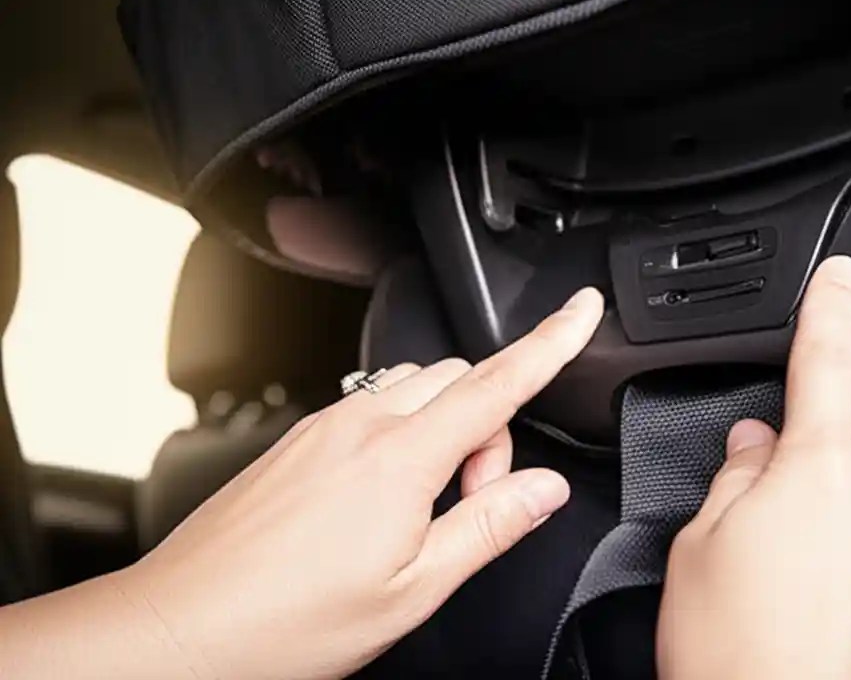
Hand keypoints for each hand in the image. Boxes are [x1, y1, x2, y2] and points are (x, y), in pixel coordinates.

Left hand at [25, 287, 602, 679]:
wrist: (181, 629)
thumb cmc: (286, 622)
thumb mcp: (413, 590)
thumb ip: (489, 526)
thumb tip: (544, 489)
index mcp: (400, 460)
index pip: (497, 382)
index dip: (551, 341)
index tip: (582, 310)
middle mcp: (359, 426)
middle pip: (459, 380)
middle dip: (488, 428)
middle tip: (471, 503)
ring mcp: (321, 428)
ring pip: (413, 388)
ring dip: (443, 430)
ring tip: (422, 511)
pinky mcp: (295, 441)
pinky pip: (370, 407)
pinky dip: (399, 436)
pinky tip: (377, 504)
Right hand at [656, 257, 850, 679]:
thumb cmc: (736, 660)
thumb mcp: (696, 555)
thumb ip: (730, 482)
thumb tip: (753, 450)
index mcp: (820, 474)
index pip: (824, 369)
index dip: (830, 313)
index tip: (844, 276)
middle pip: (836, 469)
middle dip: (800, 492)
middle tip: (754, 552)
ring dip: (828, 550)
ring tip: (783, 610)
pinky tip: (818, 634)